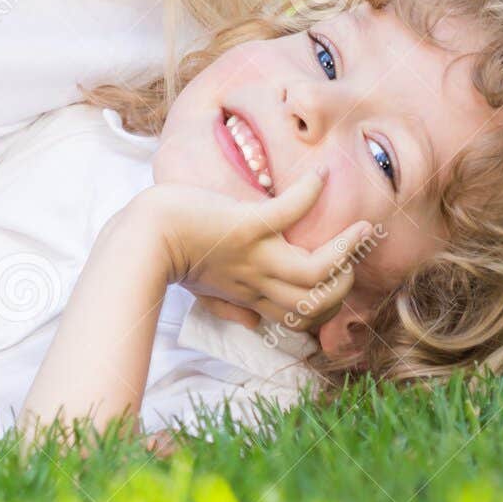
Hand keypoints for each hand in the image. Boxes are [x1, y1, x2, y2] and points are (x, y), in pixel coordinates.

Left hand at [124, 169, 373, 332]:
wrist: (142, 237)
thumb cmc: (170, 257)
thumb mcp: (203, 292)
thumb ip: (230, 309)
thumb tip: (255, 326)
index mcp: (250, 296)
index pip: (302, 315)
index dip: (328, 305)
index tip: (337, 279)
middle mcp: (257, 281)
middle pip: (318, 299)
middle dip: (345, 282)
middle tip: (353, 252)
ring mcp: (253, 254)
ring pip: (317, 271)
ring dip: (345, 249)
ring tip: (360, 227)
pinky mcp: (244, 225)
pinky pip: (288, 213)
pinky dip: (308, 194)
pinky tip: (319, 175)